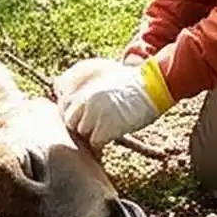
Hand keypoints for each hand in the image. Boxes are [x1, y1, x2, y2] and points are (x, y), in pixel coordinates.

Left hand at [54, 57, 174, 148]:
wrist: (153, 87)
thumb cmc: (134, 80)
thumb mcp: (106, 72)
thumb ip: (89, 83)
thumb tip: (69, 90)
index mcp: (84, 84)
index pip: (63, 104)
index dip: (74, 113)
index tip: (84, 118)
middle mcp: (85, 98)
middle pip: (69, 120)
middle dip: (80, 125)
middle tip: (93, 128)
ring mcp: (93, 113)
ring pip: (81, 132)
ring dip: (91, 134)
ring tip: (103, 133)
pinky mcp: (104, 128)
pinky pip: (94, 142)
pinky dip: (101, 144)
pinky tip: (109, 139)